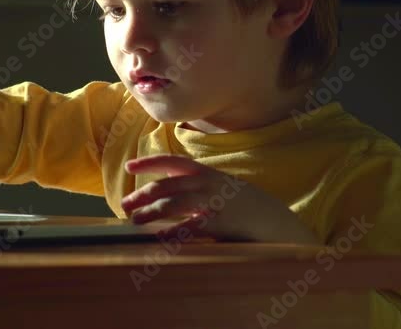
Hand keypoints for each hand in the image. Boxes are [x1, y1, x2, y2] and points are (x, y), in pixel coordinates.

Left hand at [121, 155, 319, 243]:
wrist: (275, 221)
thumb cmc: (246, 205)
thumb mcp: (224, 186)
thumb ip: (199, 185)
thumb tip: (171, 187)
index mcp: (208, 173)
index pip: (173, 162)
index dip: (149, 162)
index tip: (129, 165)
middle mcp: (207, 185)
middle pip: (165, 186)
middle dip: (142, 195)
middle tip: (125, 205)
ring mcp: (212, 204)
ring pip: (171, 205)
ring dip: (149, 213)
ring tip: (135, 222)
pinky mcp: (217, 224)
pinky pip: (187, 228)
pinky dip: (170, 233)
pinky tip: (159, 238)